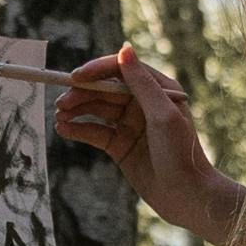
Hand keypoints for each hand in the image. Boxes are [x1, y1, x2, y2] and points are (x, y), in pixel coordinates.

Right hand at [53, 50, 231, 239]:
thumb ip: (142, 83)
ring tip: (59, 116)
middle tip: (61, 103)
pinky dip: (78, 129)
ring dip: (77, 110)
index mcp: (158, 90)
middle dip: (82, 94)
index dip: (97, 71)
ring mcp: (130, 125)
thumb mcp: (163, 115)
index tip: (76, 78)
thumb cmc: (181, 153)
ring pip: (97, 110)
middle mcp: (142, 104)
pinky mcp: (120, 145)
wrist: (186, 196)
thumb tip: (125, 49)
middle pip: (104, 90)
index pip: (121, 70)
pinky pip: (95, 132)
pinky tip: (63, 129)